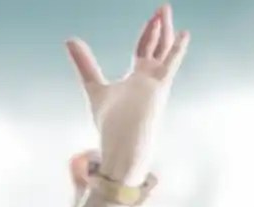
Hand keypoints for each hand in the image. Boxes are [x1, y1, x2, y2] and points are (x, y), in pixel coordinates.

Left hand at [67, 5, 189, 186]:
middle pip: (158, 46)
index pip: (144, 49)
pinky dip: (177, 50)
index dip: (148, 33)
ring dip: (165, 30)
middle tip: (163, 7)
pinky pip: (170, 65)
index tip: (152, 19)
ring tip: (164, 9)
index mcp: (138, 78)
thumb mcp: (94, 86)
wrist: (121, 146)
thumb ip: (85, 64)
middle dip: (160, 26)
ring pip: (163, 50)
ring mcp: (155, 82)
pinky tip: (184, 34)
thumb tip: (69, 40)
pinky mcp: (158, 88)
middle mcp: (149, 78)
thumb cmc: (111, 123)